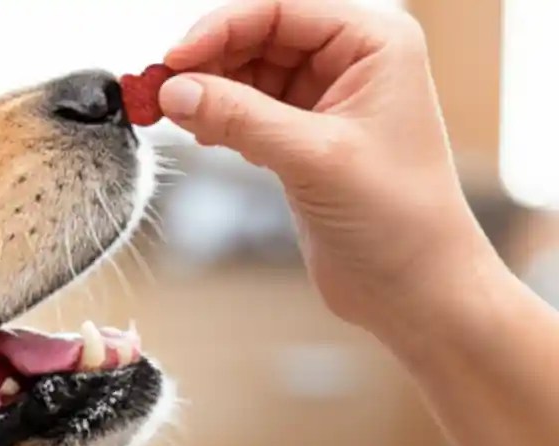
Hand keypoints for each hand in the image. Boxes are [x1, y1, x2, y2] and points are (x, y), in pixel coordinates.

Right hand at [159, 0, 500, 346]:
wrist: (416, 289)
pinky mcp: (304, 136)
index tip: (173, 60)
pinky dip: (218, 116)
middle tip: (157, 91)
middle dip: (206, 60)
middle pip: (258, 35)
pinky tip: (201, 133)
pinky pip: (248, 108)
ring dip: (207, 90)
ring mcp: (326, 98)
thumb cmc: (398, 219)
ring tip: (171, 114)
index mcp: (374, 42)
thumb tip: (174, 91)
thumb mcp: (313, 158)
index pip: (280, 8)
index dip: (219, 28)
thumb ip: (240, 118)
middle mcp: (353, 60)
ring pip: (248, 72)